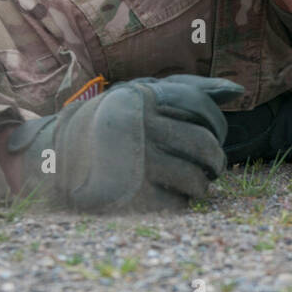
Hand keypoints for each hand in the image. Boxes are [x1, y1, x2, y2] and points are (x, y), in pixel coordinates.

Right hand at [6, 74, 243, 211]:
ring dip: (203, 184)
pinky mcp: (130, 195)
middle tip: (212, 165)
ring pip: (195, 177)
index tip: (214, 132)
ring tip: (196, 182)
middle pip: (204, 144)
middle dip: (215, 159)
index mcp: (138, 98)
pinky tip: (170, 195)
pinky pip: (178, 202)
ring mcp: (132, 162)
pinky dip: (182, 201)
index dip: (216, 122)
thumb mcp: (142, 98)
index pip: (198, 105)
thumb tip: (239, 90)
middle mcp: (136, 127)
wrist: (53, 163)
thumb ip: (190, 90)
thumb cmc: (112, 126)